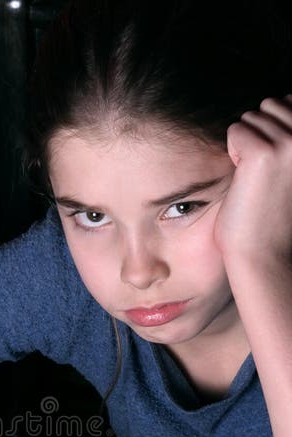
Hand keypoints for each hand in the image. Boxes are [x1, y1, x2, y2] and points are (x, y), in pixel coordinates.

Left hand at [215, 95, 291, 270]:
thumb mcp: (290, 164)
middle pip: (269, 105)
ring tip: (256, 178)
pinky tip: (244, 179)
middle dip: (258, 135)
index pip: (289, 100)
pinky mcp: (263, 152)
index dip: (272, 131)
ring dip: (246, 145)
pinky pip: (236, 130)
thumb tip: (273, 103)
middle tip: (263, 174)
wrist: (265, 253)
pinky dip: (233, 152)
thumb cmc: (272, 212)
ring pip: (251, 117)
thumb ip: (288, 135)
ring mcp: (290, 142)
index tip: (273, 166)